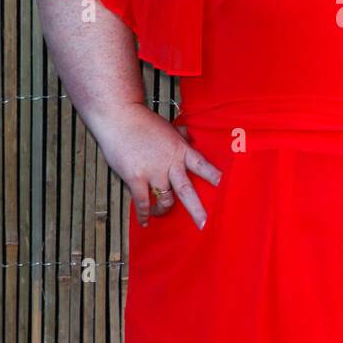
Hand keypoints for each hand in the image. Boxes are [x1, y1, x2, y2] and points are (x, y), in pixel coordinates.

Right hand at [91, 102, 221, 228]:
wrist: (119, 118)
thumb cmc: (142, 122)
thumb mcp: (167, 128)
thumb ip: (180, 135)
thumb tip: (190, 135)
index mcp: (180, 150)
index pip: (201, 164)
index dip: (212, 175)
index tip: (223, 185)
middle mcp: (170, 163)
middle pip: (187, 190)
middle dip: (196, 209)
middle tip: (204, 224)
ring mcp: (153, 171)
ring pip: (165, 200)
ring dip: (164, 210)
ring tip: (160, 213)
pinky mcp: (136, 178)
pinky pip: (142, 202)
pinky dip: (144, 214)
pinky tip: (145, 222)